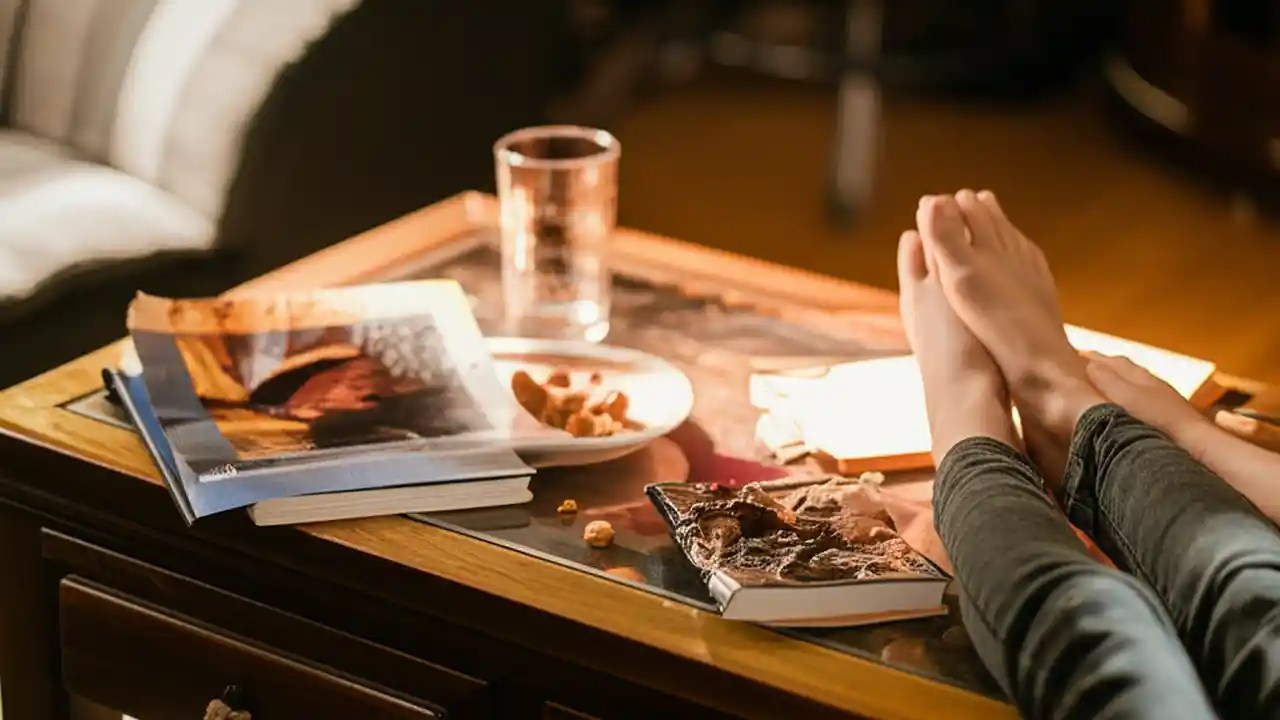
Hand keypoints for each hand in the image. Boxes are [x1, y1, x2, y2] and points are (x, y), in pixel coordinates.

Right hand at [1083, 353, 1211, 454]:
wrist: (1196, 443)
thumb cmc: (1158, 419)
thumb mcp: (1127, 398)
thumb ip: (1108, 381)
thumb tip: (1089, 364)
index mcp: (1139, 376)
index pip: (1112, 361)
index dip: (1093, 357)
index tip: (1074, 354)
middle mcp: (1152, 382)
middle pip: (1124, 369)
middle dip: (1104, 365)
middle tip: (1084, 366)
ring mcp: (1162, 399)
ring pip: (1134, 383)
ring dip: (1117, 381)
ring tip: (1101, 385)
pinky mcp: (1168, 416)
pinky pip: (1141, 399)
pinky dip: (1128, 397)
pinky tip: (1125, 408)